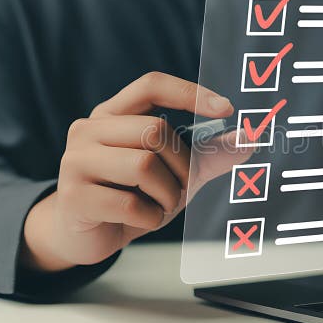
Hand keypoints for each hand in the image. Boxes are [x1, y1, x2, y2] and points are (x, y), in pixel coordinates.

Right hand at [21, 72, 249, 271]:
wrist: (88, 237)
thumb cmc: (132, 195)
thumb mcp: (175, 172)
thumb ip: (208, 155)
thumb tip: (250, 140)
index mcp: (113, 114)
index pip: (152, 85)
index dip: (190, 92)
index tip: (227, 110)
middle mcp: (89, 129)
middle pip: (155, 130)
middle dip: (183, 165)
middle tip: (183, 188)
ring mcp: (75, 161)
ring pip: (144, 165)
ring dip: (167, 194)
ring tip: (159, 205)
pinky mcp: (73, 196)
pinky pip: (130, 204)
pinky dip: (149, 218)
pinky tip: (141, 220)